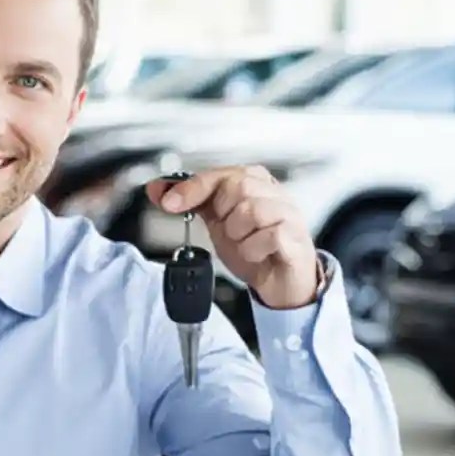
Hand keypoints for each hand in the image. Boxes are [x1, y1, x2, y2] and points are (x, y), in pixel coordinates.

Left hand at [146, 166, 319, 309]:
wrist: (278, 281)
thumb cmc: (253, 247)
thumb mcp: (217, 222)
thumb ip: (192, 202)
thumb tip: (158, 188)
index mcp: (253, 181)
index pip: (218, 174)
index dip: (191, 188)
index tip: (168, 202)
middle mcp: (273, 191)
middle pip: (237, 187)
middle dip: (224, 215)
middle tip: (230, 232)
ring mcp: (288, 212)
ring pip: (251, 211)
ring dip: (239, 235)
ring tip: (245, 243)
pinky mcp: (296, 236)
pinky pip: (269, 235)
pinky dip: (253, 249)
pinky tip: (257, 253)